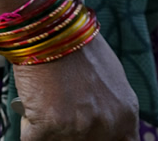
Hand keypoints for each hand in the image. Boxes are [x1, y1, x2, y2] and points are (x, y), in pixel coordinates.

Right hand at [13, 34, 138, 139]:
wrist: (51, 27)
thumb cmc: (79, 47)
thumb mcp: (111, 78)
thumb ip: (113, 109)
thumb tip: (108, 128)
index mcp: (126, 113)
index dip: (105, 140)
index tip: (89, 134)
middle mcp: (107, 125)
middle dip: (71, 133)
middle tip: (63, 115)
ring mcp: (78, 128)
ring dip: (50, 128)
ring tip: (49, 103)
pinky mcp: (49, 127)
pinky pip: (33, 138)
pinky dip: (30, 124)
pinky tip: (35, 101)